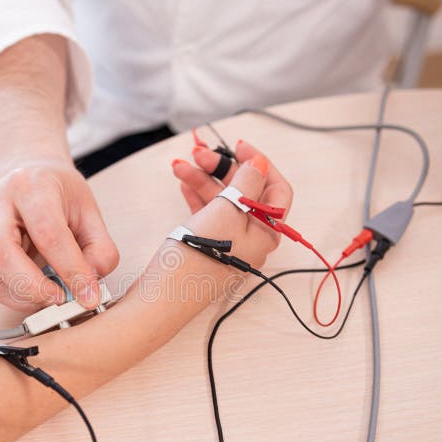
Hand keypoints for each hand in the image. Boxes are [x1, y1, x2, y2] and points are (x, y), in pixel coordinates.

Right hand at [0, 164, 119, 310]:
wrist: (29, 176)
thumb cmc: (60, 193)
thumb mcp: (89, 211)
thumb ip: (98, 248)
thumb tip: (90, 288)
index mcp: (31, 185)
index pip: (47, 232)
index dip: (71, 269)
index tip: (89, 294)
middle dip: (33, 286)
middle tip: (62, 299)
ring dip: (23, 297)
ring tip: (52, 297)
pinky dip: (14, 297)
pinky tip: (37, 294)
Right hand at [172, 138, 292, 268]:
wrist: (164, 296)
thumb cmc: (199, 256)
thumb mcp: (226, 211)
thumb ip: (246, 183)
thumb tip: (259, 165)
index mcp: (267, 231)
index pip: (276, 189)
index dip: (260, 164)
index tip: (239, 145)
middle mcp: (252, 238)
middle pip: (246, 192)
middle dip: (223, 168)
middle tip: (199, 154)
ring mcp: (229, 243)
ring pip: (223, 201)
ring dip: (204, 179)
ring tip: (180, 167)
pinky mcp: (208, 248)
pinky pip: (208, 215)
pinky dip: (197, 197)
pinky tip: (183, 183)